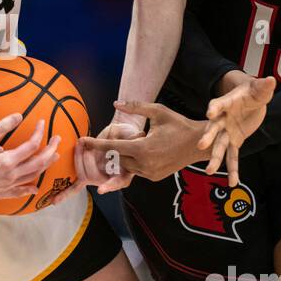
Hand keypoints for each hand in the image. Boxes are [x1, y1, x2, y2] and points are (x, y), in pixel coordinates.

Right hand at [0, 112, 60, 198]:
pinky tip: (34, 188)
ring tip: (53, 157)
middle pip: (39, 162)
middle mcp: (10, 175)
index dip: (39, 133)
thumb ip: (1, 127)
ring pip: (33, 176)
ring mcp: (6, 186)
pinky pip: (19, 192)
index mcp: (7, 160)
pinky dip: (29, 189)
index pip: (32, 145)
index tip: (42, 122)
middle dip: (51, 149)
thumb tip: (19, 115)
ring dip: (46, 165)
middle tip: (57, 138)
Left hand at [78, 100, 205, 188]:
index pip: (112, 147)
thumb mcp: (158, 111)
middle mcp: (144, 164)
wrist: (199, 144)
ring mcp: (150, 173)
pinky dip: (136, 161)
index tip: (82, 141)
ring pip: (126, 165)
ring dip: (127, 154)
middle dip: (118, 147)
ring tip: (144, 142)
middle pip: (118, 157)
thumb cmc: (178, 125)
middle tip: (133, 135)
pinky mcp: (154, 177)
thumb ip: (136, 107)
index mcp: (143, 148)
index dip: (96, 143)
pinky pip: (137, 170)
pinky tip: (149, 150)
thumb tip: (116, 103)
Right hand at [198, 75, 275, 185]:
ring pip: (219, 146)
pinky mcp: (234, 142)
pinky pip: (233, 157)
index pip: (218, 104)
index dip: (214, 108)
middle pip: (214, 128)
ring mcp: (227, 132)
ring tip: (209, 171)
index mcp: (226, 103)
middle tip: (201, 145)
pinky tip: (233, 182)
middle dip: (208, 136)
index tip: (210, 113)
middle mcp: (223, 119)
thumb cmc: (253, 92)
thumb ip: (263, 86)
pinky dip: (233, 170)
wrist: (252, 102)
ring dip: (215, 158)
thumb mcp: (259, 88)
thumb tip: (270, 80)